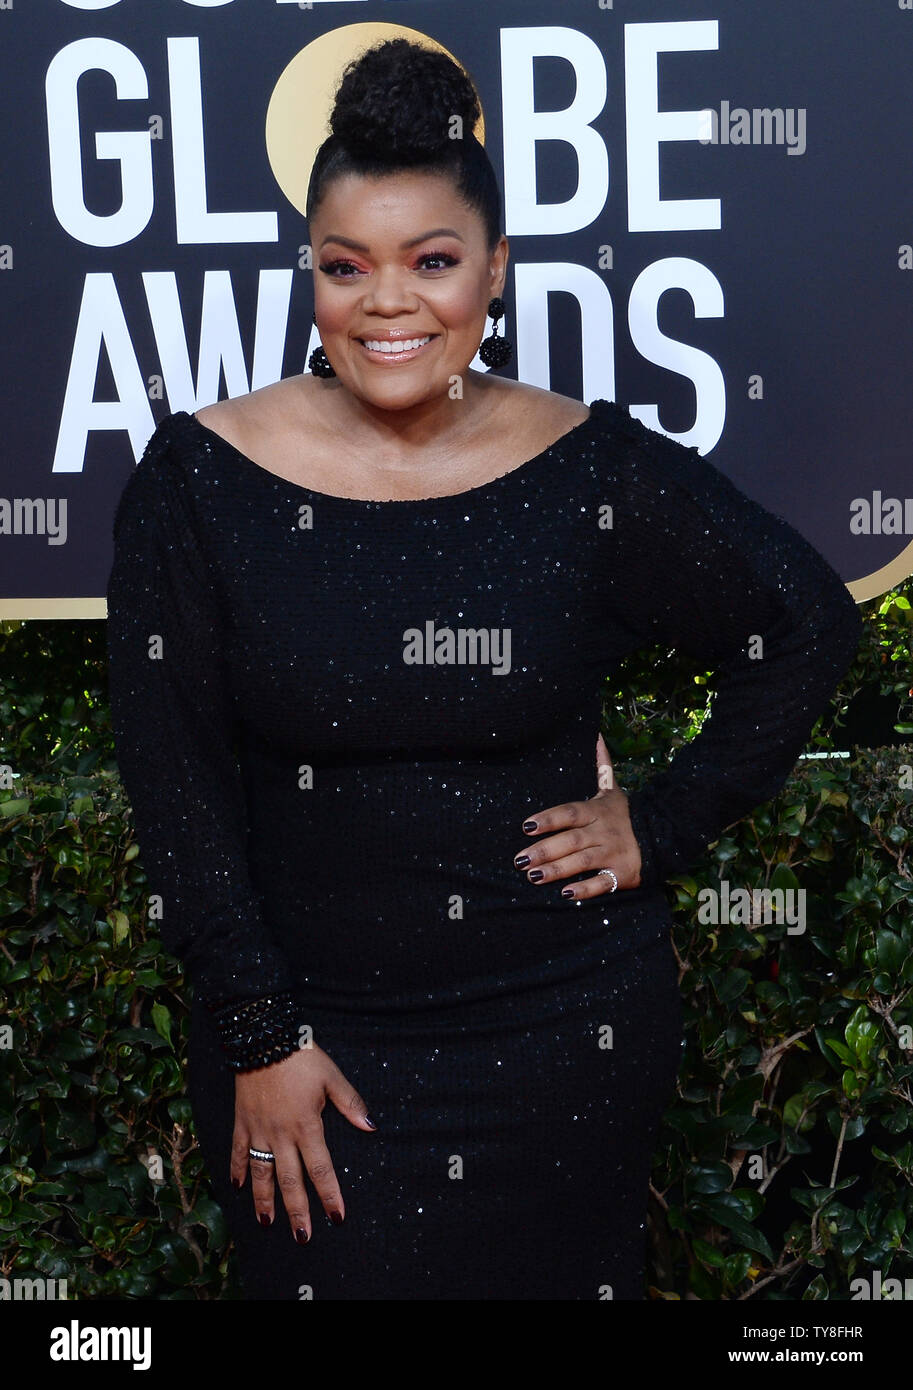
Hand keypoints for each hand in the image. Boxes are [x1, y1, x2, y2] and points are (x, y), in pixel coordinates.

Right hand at [231, 1041, 375, 1242]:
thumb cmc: (302, 1058)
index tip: (337, 1217)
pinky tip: (237, 1189)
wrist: (263, 1040)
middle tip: (303, 1237)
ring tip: (267, 1224)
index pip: (321, 1168)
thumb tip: (371, 1127)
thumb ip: (351, 1105)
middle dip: (298, 1211)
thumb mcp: (332, 1077)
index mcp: (307, 1126)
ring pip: (262, 1173)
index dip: (330, 1194)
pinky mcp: (242, 1122)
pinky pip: (239, 1152)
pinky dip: (238, 1170)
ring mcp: (259, 1130)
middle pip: (291, 1181)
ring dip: (265, 1201)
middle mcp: (281, 1134)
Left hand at [511, 731, 641, 898]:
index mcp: (596, 810)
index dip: (549, 819)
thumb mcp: (612, 791)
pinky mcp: (621, 873)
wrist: (661, 836)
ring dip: (557, 870)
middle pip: (571, 839)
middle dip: (545, 850)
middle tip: (519, 860)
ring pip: (582, 861)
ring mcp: (613, 852)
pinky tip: (565, 894)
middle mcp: (603, 831)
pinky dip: (585, 889)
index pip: (569, 812)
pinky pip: (601, 882)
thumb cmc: (625, 815)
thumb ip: (601, 767)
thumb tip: (596, 735)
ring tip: (533, 877)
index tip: (527, 826)